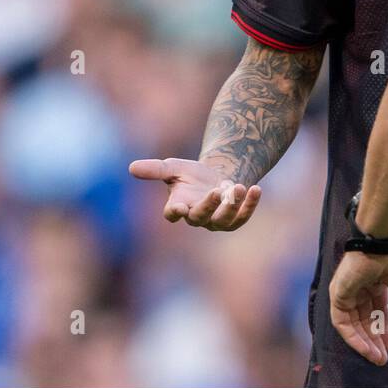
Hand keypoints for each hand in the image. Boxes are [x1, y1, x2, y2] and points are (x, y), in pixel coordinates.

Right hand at [129, 157, 261, 230]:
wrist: (216, 176)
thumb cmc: (191, 175)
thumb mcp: (174, 167)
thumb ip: (155, 169)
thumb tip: (131, 167)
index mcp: (177, 206)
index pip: (172, 214)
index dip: (174, 212)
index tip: (179, 208)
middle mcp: (195, 216)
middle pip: (199, 217)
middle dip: (208, 206)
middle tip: (216, 191)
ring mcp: (215, 220)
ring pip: (223, 220)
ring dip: (232, 205)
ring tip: (238, 186)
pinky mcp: (233, 219)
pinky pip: (242, 216)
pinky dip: (249, 204)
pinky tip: (255, 189)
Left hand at [328, 243, 387, 365]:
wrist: (383, 243)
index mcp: (376, 282)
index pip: (377, 310)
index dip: (384, 328)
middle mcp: (359, 287)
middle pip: (365, 320)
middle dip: (374, 339)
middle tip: (382, 357)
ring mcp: (347, 291)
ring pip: (353, 324)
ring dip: (364, 343)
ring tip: (377, 357)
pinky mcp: (338, 295)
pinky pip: (342, 323)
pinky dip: (353, 337)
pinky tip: (366, 349)